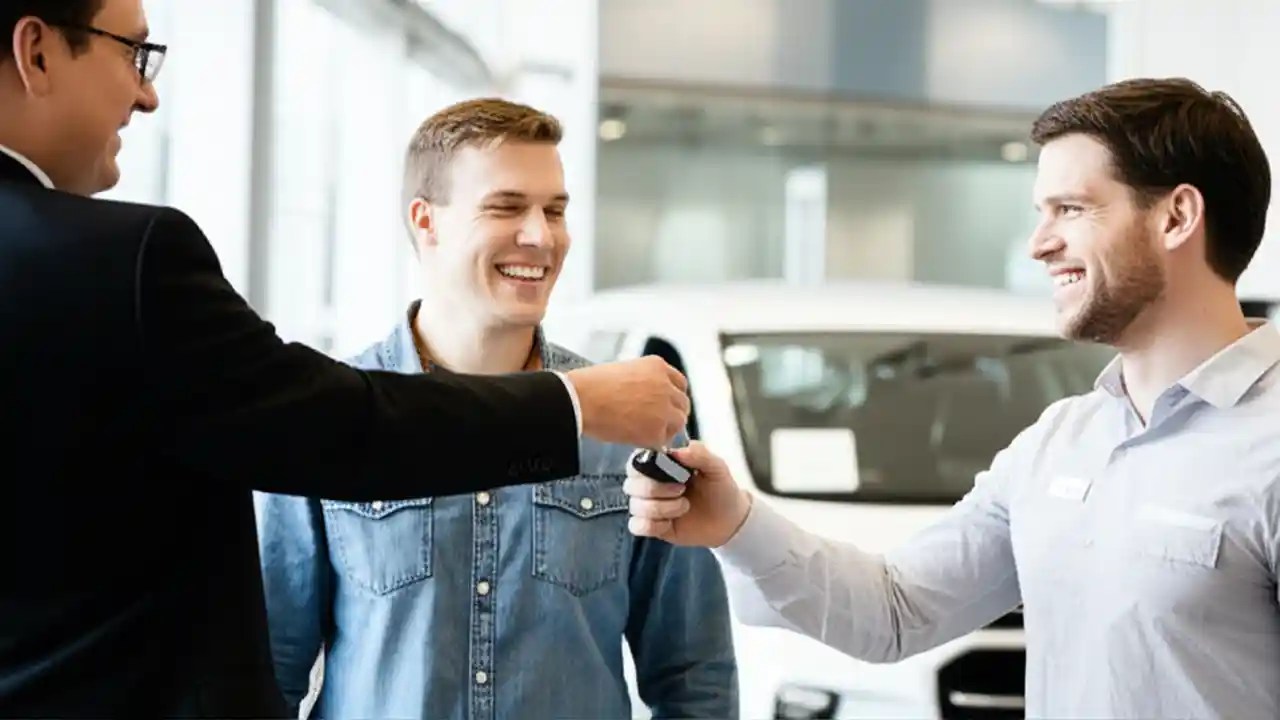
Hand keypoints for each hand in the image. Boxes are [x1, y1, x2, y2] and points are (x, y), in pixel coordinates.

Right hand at [567, 356, 689, 447]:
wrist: (579, 399)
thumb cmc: (590, 385)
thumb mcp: (623, 371)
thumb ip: (641, 382)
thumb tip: (643, 398)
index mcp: (657, 366)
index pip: (679, 383)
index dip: (672, 396)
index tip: (666, 405)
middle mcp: (665, 385)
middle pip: (682, 403)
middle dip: (672, 413)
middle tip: (658, 423)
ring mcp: (663, 408)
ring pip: (678, 422)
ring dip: (667, 429)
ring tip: (647, 433)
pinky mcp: (656, 430)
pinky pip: (663, 440)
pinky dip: (654, 443)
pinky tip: (639, 441)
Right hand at [624, 441, 751, 547]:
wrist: (729, 520)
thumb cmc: (720, 488)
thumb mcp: (716, 467)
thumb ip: (700, 454)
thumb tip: (678, 451)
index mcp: (660, 465)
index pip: (636, 461)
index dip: (645, 466)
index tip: (668, 470)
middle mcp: (650, 484)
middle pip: (631, 485)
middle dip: (655, 489)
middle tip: (681, 489)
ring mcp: (649, 506)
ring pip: (635, 506)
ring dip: (660, 508)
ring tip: (684, 506)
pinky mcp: (652, 526)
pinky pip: (637, 526)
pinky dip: (653, 525)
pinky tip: (670, 524)